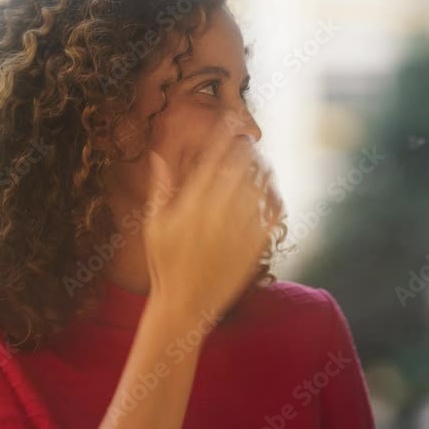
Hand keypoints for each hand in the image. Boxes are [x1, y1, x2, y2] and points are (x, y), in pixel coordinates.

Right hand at [142, 123, 282, 320]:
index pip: (213, 159)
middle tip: (248, 140)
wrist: (184, 306)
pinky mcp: (255, 247)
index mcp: (192, 204)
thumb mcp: (154, 225)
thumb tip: (157, 154)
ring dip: (263, 169)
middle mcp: (218, 213)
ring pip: (259, 187)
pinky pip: (272, 214)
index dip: (223, 137)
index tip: (230, 122)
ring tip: (262, 162)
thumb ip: (160, 187)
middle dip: (246, 149)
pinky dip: (274, 198)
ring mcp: (240, 230)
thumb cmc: (165, 265)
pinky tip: (272, 191)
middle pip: (240, 168)